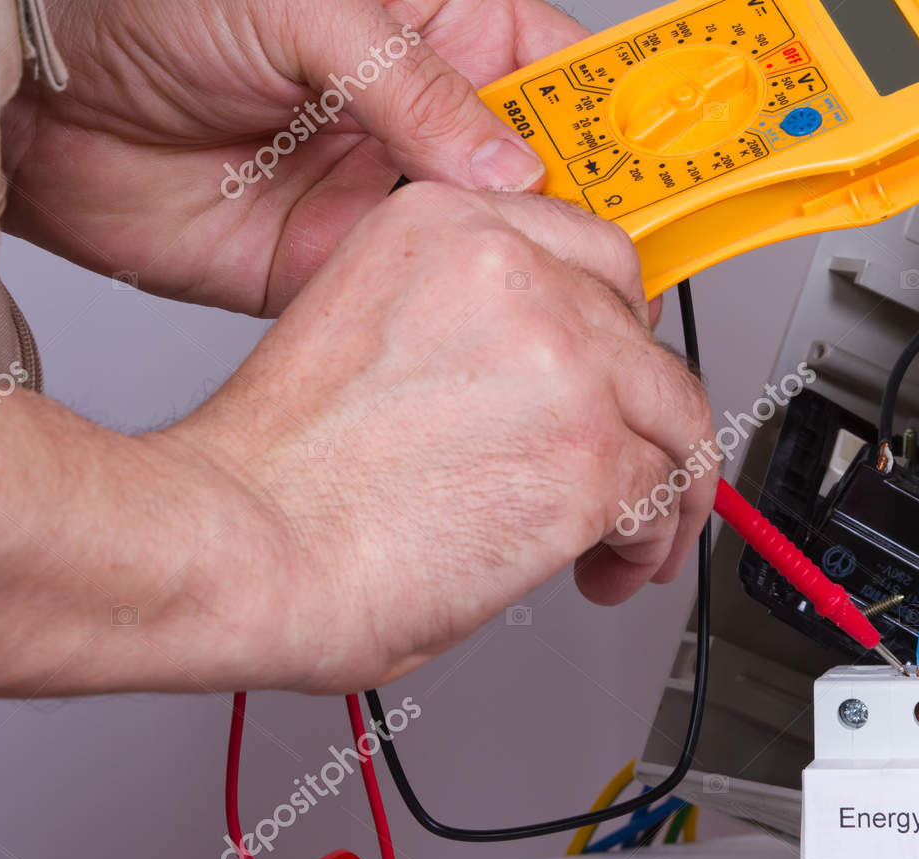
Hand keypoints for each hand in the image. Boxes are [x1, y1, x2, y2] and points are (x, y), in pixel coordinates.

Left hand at [1, 0, 587, 315]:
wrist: (30, 88)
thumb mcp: (306, 8)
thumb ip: (416, 89)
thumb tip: (510, 167)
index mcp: (441, 32)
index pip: (567, 88)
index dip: (628, 137)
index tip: (679, 187)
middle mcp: (421, 124)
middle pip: (548, 189)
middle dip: (595, 237)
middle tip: (631, 283)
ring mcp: (382, 204)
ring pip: (496, 262)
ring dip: (537, 297)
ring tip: (585, 328)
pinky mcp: (335, 275)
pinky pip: (417, 308)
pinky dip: (457, 334)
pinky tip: (494, 347)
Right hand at [158, 185, 713, 689]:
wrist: (243, 544)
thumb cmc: (278, 473)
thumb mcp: (370, 330)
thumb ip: (467, 331)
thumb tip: (535, 391)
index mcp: (449, 225)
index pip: (596, 259)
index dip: (617, 336)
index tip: (616, 384)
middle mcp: (517, 276)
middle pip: (645, 345)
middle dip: (644, 424)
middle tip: (625, 480)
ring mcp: (564, 363)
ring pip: (675, 421)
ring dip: (661, 492)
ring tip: (622, 548)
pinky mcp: (589, 456)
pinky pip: (660, 498)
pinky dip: (642, 546)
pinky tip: (603, 572)